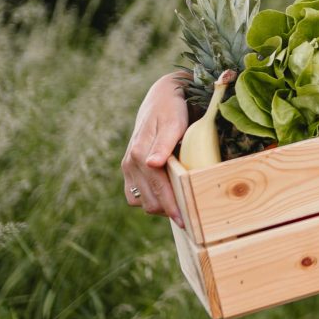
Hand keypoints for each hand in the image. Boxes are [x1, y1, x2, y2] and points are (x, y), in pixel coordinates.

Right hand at [120, 73, 190, 224]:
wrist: (161, 97)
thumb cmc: (172, 109)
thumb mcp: (173, 123)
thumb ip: (164, 144)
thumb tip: (152, 164)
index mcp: (140, 153)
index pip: (159, 189)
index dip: (173, 207)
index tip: (186, 221)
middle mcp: (130, 162)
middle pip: (150, 201)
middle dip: (169, 210)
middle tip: (191, 217)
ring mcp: (127, 167)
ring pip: (142, 202)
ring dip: (160, 206)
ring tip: (181, 206)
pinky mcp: (129, 169)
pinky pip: (136, 196)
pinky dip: (150, 200)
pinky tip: (167, 196)